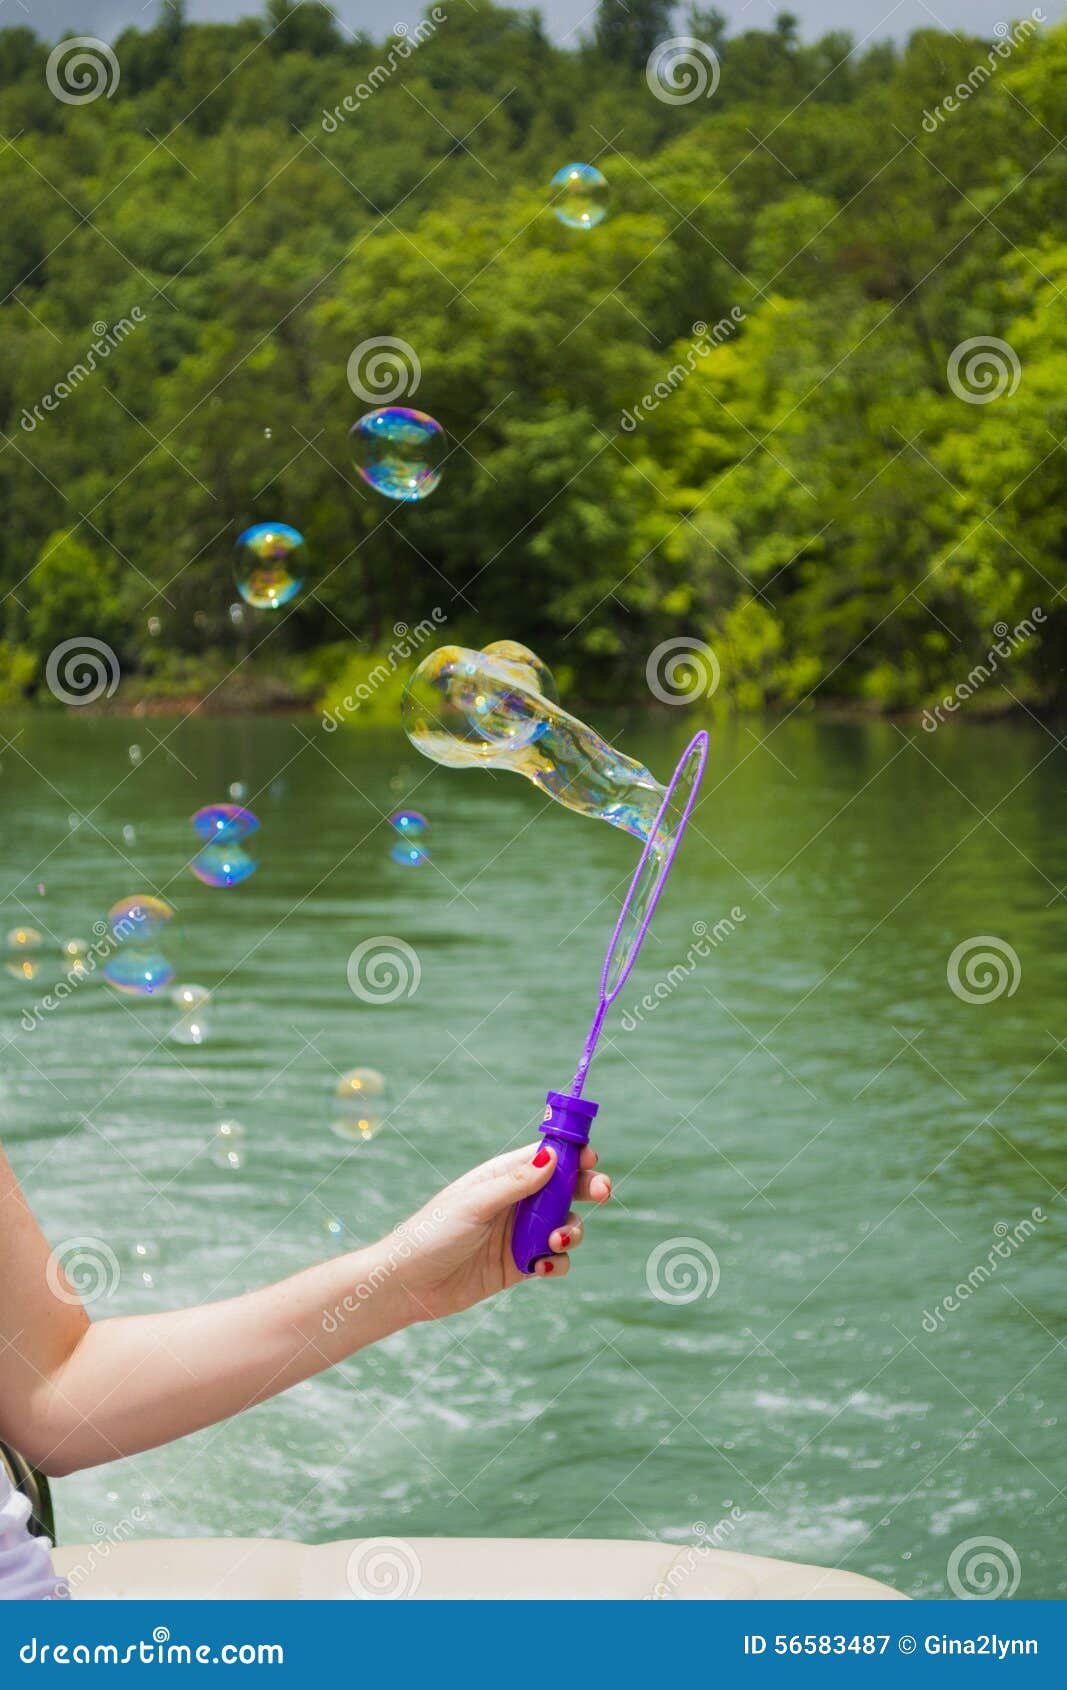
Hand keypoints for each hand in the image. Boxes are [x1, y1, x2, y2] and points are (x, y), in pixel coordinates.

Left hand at [392, 1141, 611, 1322]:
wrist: (409, 1284)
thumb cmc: (432, 1233)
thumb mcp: (474, 1204)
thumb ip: (515, 1183)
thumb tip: (552, 1156)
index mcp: (503, 1176)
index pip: (547, 1155)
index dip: (573, 1153)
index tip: (591, 1158)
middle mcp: (517, 1201)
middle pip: (566, 1187)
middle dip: (588, 1187)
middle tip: (602, 1191)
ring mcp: (520, 1233)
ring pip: (566, 1224)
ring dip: (571, 1231)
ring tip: (555, 1242)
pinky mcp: (521, 1265)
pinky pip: (555, 1259)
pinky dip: (557, 1261)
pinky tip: (541, 1266)